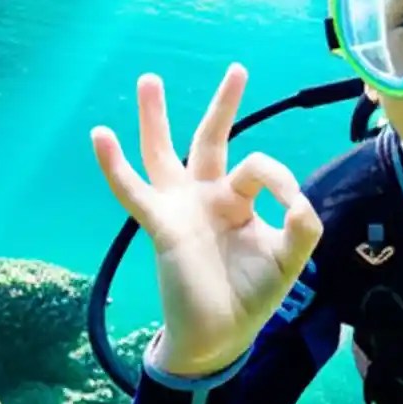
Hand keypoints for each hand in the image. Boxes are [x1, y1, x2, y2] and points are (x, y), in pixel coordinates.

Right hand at [91, 64, 322, 375]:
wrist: (219, 335)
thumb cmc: (252, 296)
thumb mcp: (288, 260)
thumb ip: (302, 229)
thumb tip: (299, 200)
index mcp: (240, 200)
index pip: (257, 167)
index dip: (278, 177)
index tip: (293, 205)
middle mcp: (208, 195)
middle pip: (212, 139)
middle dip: (224, 105)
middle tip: (238, 68)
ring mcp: (181, 207)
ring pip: (164, 152)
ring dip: (156, 117)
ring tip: (149, 80)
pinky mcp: (160, 225)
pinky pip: (132, 191)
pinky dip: (114, 165)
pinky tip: (101, 136)